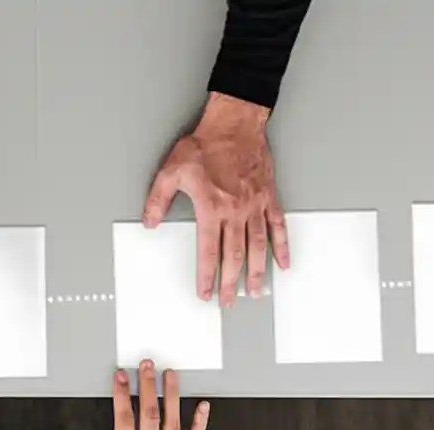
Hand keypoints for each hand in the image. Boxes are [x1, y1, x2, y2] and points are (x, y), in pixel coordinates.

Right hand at [90, 360, 210, 429]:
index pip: (122, 418)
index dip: (120, 393)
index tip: (120, 375)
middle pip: (148, 412)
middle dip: (146, 384)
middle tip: (147, 363)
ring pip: (171, 422)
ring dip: (171, 395)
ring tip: (171, 374)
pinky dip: (199, 423)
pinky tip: (202, 406)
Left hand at [143, 92, 289, 307]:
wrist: (235, 124)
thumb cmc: (205, 144)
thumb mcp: (171, 170)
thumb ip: (158, 199)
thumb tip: (150, 222)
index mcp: (212, 208)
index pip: (209, 251)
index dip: (206, 275)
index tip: (205, 292)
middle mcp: (236, 211)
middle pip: (234, 256)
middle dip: (230, 282)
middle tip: (228, 301)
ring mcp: (255, 205)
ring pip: (257, 247)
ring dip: (257, 272)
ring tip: (255, 291)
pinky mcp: (268, 197)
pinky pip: (278, 226)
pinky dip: (282, 246)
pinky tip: (283, 262)